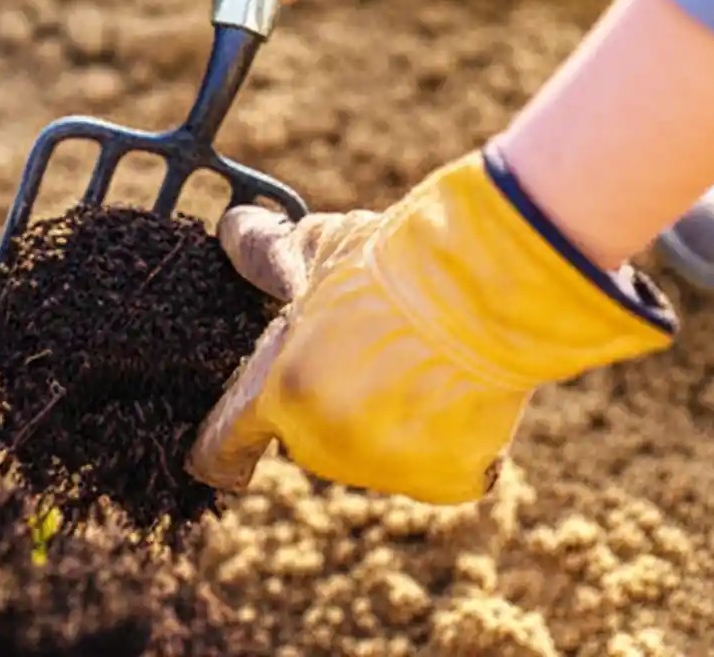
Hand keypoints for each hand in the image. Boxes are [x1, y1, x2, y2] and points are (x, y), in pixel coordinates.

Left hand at [186, 149, 679, 503]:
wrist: (489, 282)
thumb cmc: (396, 261)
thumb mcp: (318, 246)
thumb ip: (264, 256)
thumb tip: (230, 234)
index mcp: (281, 392)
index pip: (224, 447)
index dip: (226, 447)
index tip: (232, 453)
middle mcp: (323, 442)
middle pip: (307, 441)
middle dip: (326, 407)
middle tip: (369, 356)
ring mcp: (385, 468)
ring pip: (370, 457)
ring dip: (385, 424)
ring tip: (422, 366)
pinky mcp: (444, 480)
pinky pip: (435, 469)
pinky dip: (449, 443)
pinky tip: (461, 395)